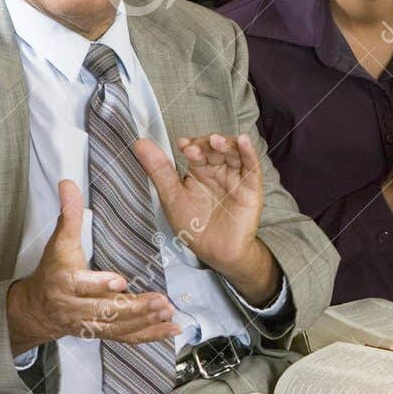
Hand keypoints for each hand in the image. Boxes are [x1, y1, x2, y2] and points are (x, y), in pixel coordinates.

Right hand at [6, 180, 179, 351]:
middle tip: (160, 301)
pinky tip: (171, 330)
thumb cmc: (52, 271)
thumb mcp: (58, 241)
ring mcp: (91, 323)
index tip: (119, 281)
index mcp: (66, 282)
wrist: (39, 308)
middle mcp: (77, 307)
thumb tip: (68, 184)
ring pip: (119, 326)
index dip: (100, 284)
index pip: (82, 285)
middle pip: (106, 310)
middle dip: (135, 307)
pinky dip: (151, 335)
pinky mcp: (104, 332)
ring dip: (146, 322)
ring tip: (169, 312)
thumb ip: (68, 214)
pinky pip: (127, 337)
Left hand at [134, 133, 272, 301]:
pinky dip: (249, 152)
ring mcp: (236, 178)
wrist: (216, 253)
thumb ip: (159, 170)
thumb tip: (140, 144)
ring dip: (226, 143)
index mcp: (200, 172)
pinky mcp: (251, 188)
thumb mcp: (172, 197)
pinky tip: (244, 141)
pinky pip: (252, 167)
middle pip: (215, 149)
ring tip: (215, 141)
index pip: (197, 150)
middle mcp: (219, 172)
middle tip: (194, 149)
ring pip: (234, 153)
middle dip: (206, 145)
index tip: (182, 145)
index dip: (191, 145)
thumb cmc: (195, 228)